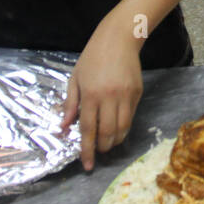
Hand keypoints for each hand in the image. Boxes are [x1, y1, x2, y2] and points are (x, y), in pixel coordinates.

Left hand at [61, 18, 143, 170]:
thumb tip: (65, 127)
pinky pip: (131, 117)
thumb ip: (70, 104)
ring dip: (115, 141)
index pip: (88, 129)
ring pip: (123, 128)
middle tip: (98, 152)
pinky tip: (117, 128)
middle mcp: (109, 97)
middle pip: (107, 133)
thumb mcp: (75, 78)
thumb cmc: (92, 57)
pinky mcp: (138, 93)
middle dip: (102, 148)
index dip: (87, 149)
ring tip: (108, 143)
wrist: (119, 38)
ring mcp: (126, 96)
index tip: (87, 164)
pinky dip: (124, 127)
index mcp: (90, 94)